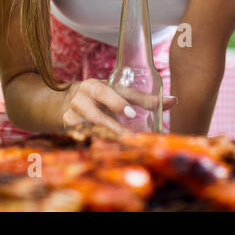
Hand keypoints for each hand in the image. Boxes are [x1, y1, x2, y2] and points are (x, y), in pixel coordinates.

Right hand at [60, 79, 176, 133]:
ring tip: (119, 143)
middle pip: (97, 107)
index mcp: (97, 85)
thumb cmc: (98, 98)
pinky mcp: (66, 125)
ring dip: (104, 134)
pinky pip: (79, 134)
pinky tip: (101, 148)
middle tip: (127, 134)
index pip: (112, 91)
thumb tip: (174, 101)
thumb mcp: (115, 94)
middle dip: (111, 120)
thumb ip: (142, 99)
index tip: (131, 113)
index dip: (120, 102)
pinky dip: (91, 140)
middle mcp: (83, 95)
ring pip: (88, 124)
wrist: (61, 102)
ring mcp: (72, 111)